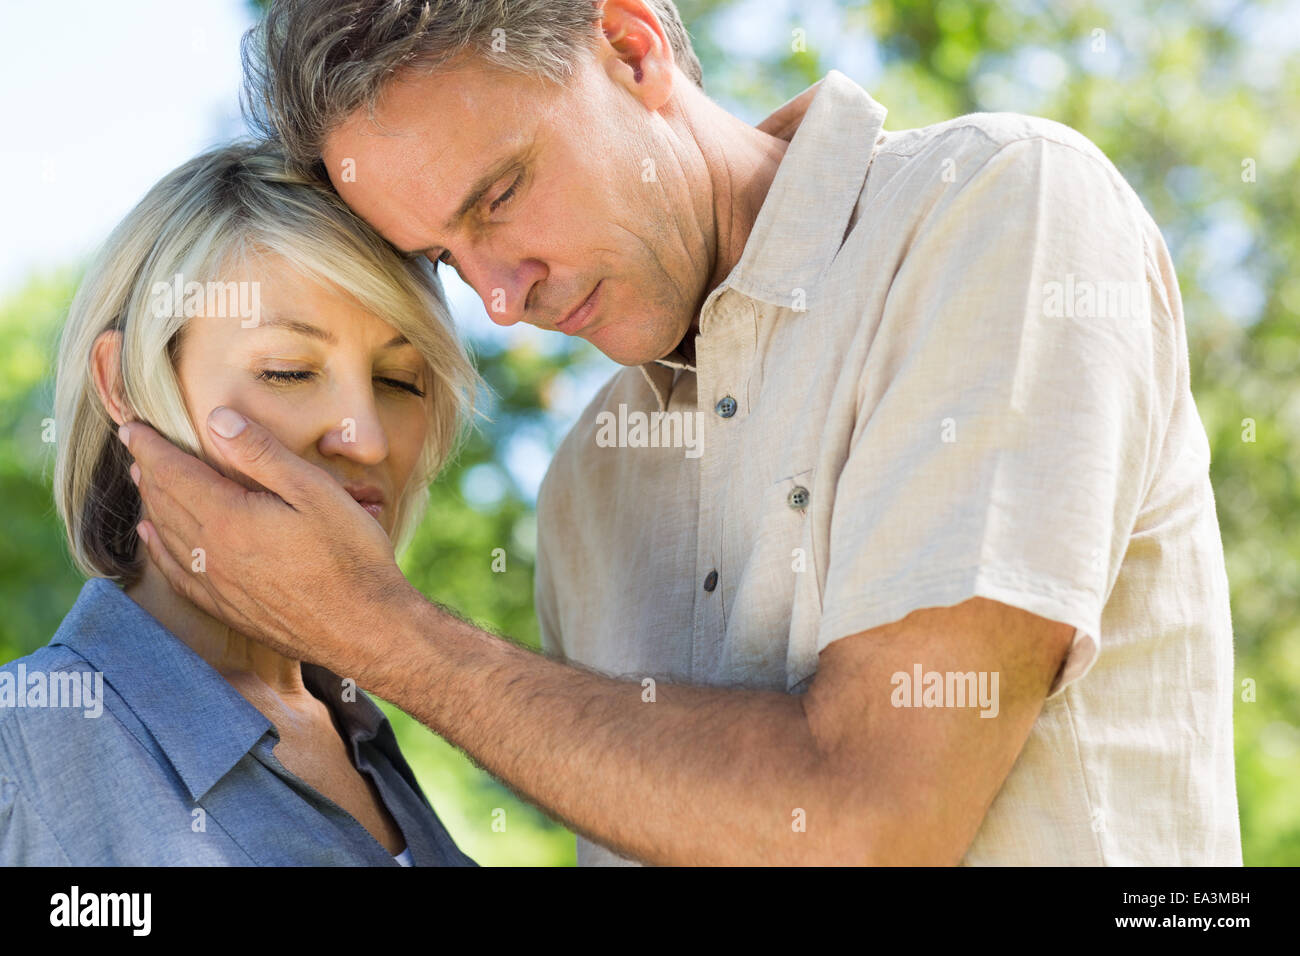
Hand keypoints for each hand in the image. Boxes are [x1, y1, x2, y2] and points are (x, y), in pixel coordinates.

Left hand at [120, 407, 416, 671]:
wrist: (365, 627)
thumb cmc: (350, 555)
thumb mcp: (315, 491)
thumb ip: (263, 454)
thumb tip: (217, 420)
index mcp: (228, 519)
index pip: (173, 474)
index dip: (150, 448)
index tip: (133, 427)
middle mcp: (211, 554)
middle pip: (165, 503)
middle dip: (148, 471)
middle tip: (137, 447)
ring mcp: (217, 586)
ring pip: (167, 537)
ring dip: (152, 505)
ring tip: (144, 482)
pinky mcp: (228, 609)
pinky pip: (178, 574)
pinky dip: (159, 551)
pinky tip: (153, 541)